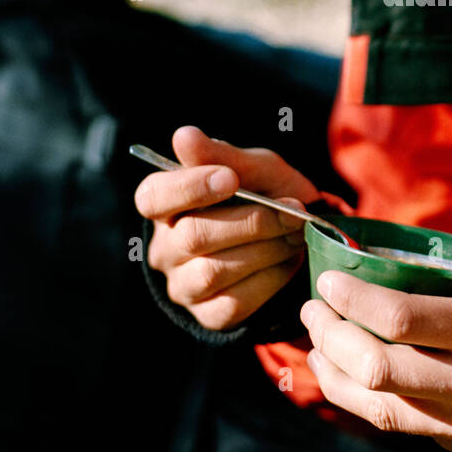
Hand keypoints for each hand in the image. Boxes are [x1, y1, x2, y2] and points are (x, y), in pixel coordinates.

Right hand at [134, 125, 318, 330]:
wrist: (295, 235)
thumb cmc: (264, 192)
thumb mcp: (253, 167)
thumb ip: (222, 155)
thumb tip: (183, 136)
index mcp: (163, 203)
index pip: (154, 197)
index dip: (190, 188)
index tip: (231, 178)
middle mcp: (164, 247)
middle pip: (194, 236)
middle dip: (251, 221)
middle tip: (293, 210)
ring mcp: (183, 285)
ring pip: (214, 272)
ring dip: (265, 250)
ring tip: (296, 233)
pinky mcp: (209, 314)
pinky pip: (234, 302)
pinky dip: (270, 278)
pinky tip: (290, 259)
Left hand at [299, 222, 451, 451]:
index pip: (403, 319)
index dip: (356, 298)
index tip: (330, 278)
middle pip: (380, 365)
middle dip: (333, 333)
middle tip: (314, 305)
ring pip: (377, 402)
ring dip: (333, 368)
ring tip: (315, 336)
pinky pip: (391, 423)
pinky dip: (350, 396)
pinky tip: (333, 369)